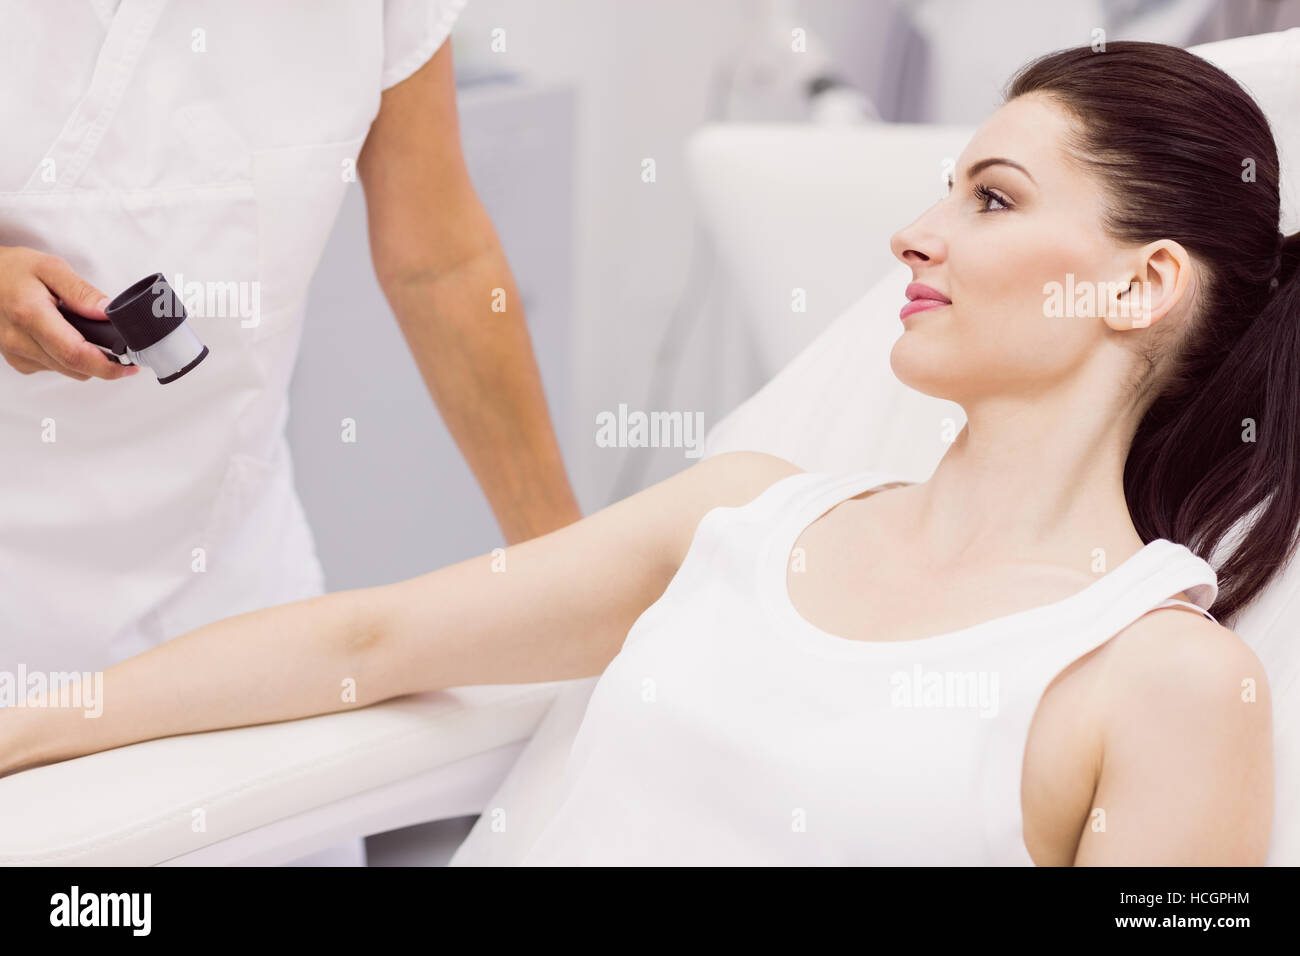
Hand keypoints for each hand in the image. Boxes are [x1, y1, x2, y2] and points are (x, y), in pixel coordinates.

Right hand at [0, 246, 139, 379]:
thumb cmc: (13, 270)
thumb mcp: (50, 268)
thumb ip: (81, 292)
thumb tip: (107, 313)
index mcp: (30, 315)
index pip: (74, 354)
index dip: (107, 366)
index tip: (129, 367)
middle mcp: (19, 340)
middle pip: (74, 367)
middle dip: (103, 364)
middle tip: (121, 351)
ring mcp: (16, 353)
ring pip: (66, 370)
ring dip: (85, 359)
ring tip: (86, 333)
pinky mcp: (17, 360)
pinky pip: (53, 367)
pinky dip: (66, 357)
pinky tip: (63, 336)